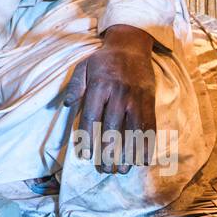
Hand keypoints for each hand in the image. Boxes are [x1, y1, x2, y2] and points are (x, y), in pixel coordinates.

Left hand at [62, 25, 157, 173]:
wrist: (131, 46)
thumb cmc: (103, 60)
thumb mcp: (83, 67)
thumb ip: (75, 86)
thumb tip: (67, 105)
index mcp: (100, 86)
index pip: (92, 118)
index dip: (88, 139)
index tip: (86, 155)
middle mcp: (119, 94)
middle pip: (112, 129)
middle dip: (108, 152)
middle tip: (104, 169)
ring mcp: (136, 98)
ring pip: (132, 131)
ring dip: (128, 154)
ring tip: (121, 170)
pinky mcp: (149, 101)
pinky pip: (149, 126)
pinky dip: (146, 145)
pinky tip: (142, 160)